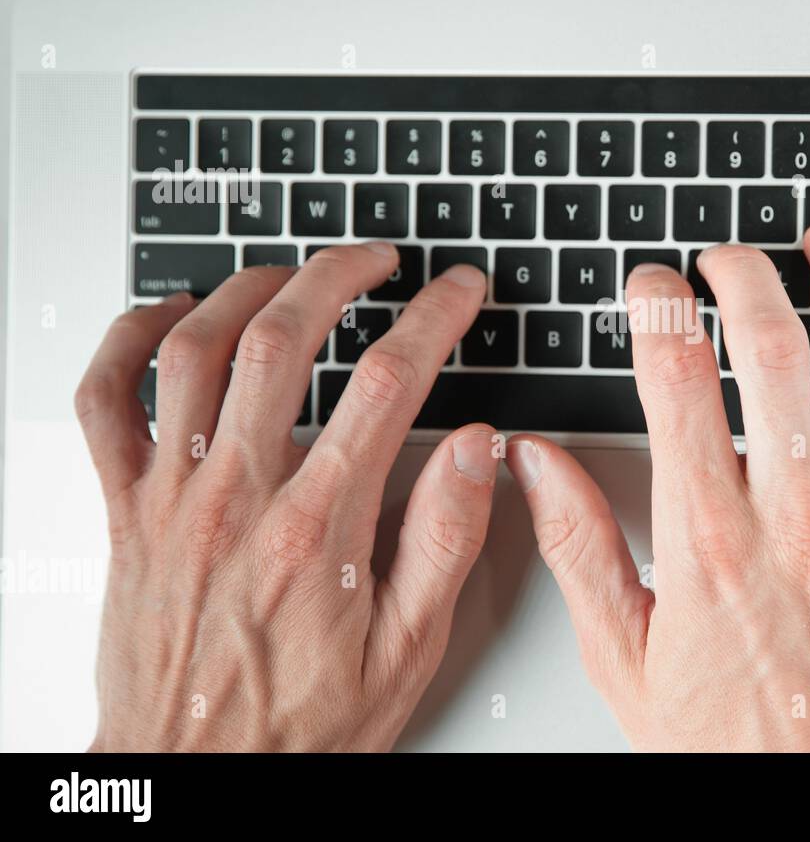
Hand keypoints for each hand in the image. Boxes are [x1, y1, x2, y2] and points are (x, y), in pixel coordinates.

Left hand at [75, 244, 496, 750]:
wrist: (195, 776)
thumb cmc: (298, 725)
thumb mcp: (408, 647)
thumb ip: (447, 538)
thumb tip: (479, 450)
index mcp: (318, 528)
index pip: (388, 383)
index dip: (435, 318)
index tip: (458, 293)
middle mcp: (237, 497)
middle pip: (285, 339)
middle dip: (339, 274)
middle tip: (378, 258)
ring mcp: (173, 497)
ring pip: (195, 350)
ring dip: (248, 289)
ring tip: (292, 273)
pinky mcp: (127, 511)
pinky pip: (104, 403)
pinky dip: (127, 341)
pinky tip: (168, 317)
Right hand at [506, 225, 809, 750]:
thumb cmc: (735, 750)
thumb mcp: (626, 660)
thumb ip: (578, 550)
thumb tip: (535, 466)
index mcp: (710, 538)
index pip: (674, 377)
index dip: (656, 307)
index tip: (650, 288)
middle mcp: (798, 515)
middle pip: (772, 346)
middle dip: (741, 273)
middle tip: (722, 257)